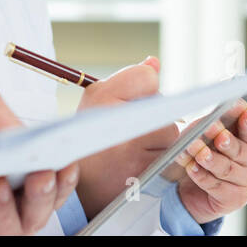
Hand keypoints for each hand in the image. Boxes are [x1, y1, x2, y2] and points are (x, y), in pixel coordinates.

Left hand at [0, 132, 78, 235]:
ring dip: (8, 208)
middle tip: (39, 173)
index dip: (63, 179)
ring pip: (16, 234)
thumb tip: (25, 140)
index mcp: (14, 187)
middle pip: (39, 216)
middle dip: (43, 194)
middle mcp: (5, 214)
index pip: (49, 190)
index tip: (65, 162)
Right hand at [73, 57, 179, 216]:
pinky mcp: (146, 175)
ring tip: (134, 147)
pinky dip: (161, 158)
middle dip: (154, 116)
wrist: (77, 182)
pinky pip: (170, 158)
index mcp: (103, 100)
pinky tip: (139, 162)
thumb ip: (129, 79)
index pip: (147, 77)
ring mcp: (133, 153)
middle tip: (132, 127)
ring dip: (160, 139)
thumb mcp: (97, 99)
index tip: (134, 97)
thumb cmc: (89, 134)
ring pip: (170, 134)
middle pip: (163, 108)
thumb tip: (154, 63)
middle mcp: (118, 125)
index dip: (145, 86)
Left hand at [175, 98, 246, 224]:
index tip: (244, 112)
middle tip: (211, 129)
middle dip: (224, 140)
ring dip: (210, 159)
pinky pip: (218, 187)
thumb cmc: (199, 153)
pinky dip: (203, 177)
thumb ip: (203, 124)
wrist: (189, 188)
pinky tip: (193, 169)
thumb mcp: (200, 135)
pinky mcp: (236, 199)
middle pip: (240, 149)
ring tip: (197, 152)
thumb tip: (194, 117)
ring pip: (228, 169)